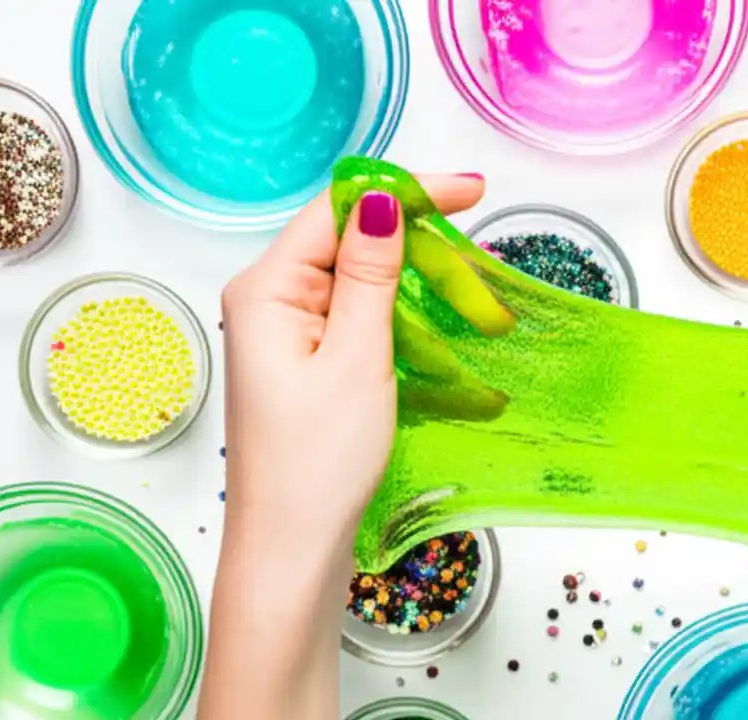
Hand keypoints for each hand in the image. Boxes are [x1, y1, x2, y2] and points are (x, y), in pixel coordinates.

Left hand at [220, 175, 483, 542]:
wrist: (291, 551)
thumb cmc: (314, 465)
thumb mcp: (356, 359)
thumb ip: (369, 275)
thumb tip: (382, 201)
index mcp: (266, 290)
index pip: (339, 210)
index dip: (406, 191)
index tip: (470, 190)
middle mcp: (269, 303)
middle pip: (347, 239)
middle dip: (416, 237)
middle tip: (481, 248)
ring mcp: (286, 335)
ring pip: (357, 280)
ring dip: (415, 280)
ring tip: (471, 288)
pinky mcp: (305, 364)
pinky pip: (355, 318)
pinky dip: (400, 315)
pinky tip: (437, 324)